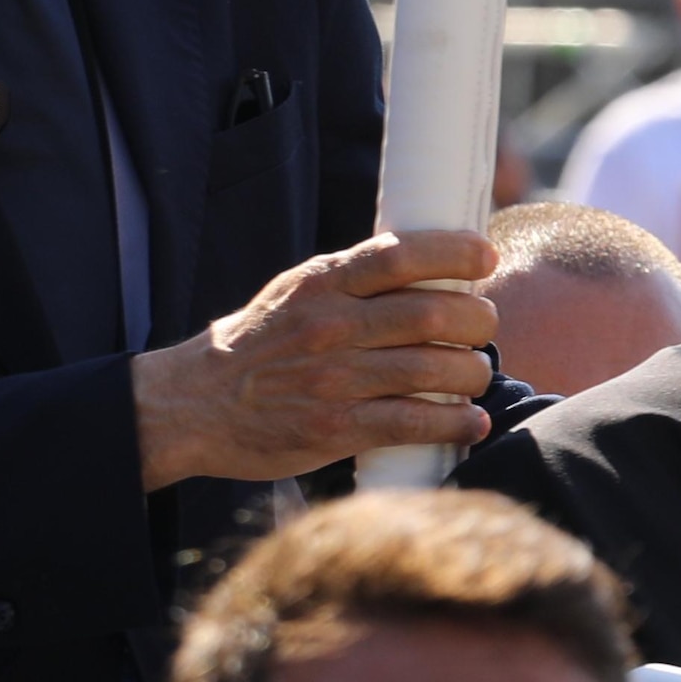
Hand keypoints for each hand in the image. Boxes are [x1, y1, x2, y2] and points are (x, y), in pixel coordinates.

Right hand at [130, 230, 503, 490]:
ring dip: (474, 373)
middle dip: (478, 321)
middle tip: (481, 328)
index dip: (456, 252)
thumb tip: (439, 261)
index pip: (401, 254)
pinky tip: (471, 421)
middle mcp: (331, 327)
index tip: (485, 257)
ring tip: (474, 374)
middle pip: (436, 315)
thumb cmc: (263, 342)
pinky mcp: (337, 429)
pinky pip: (418, 422)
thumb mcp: (298, 290)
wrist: (195, 405)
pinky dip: (458, 422)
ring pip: (438, 370)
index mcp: (323, 284)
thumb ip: (358, 277)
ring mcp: (335, 380)